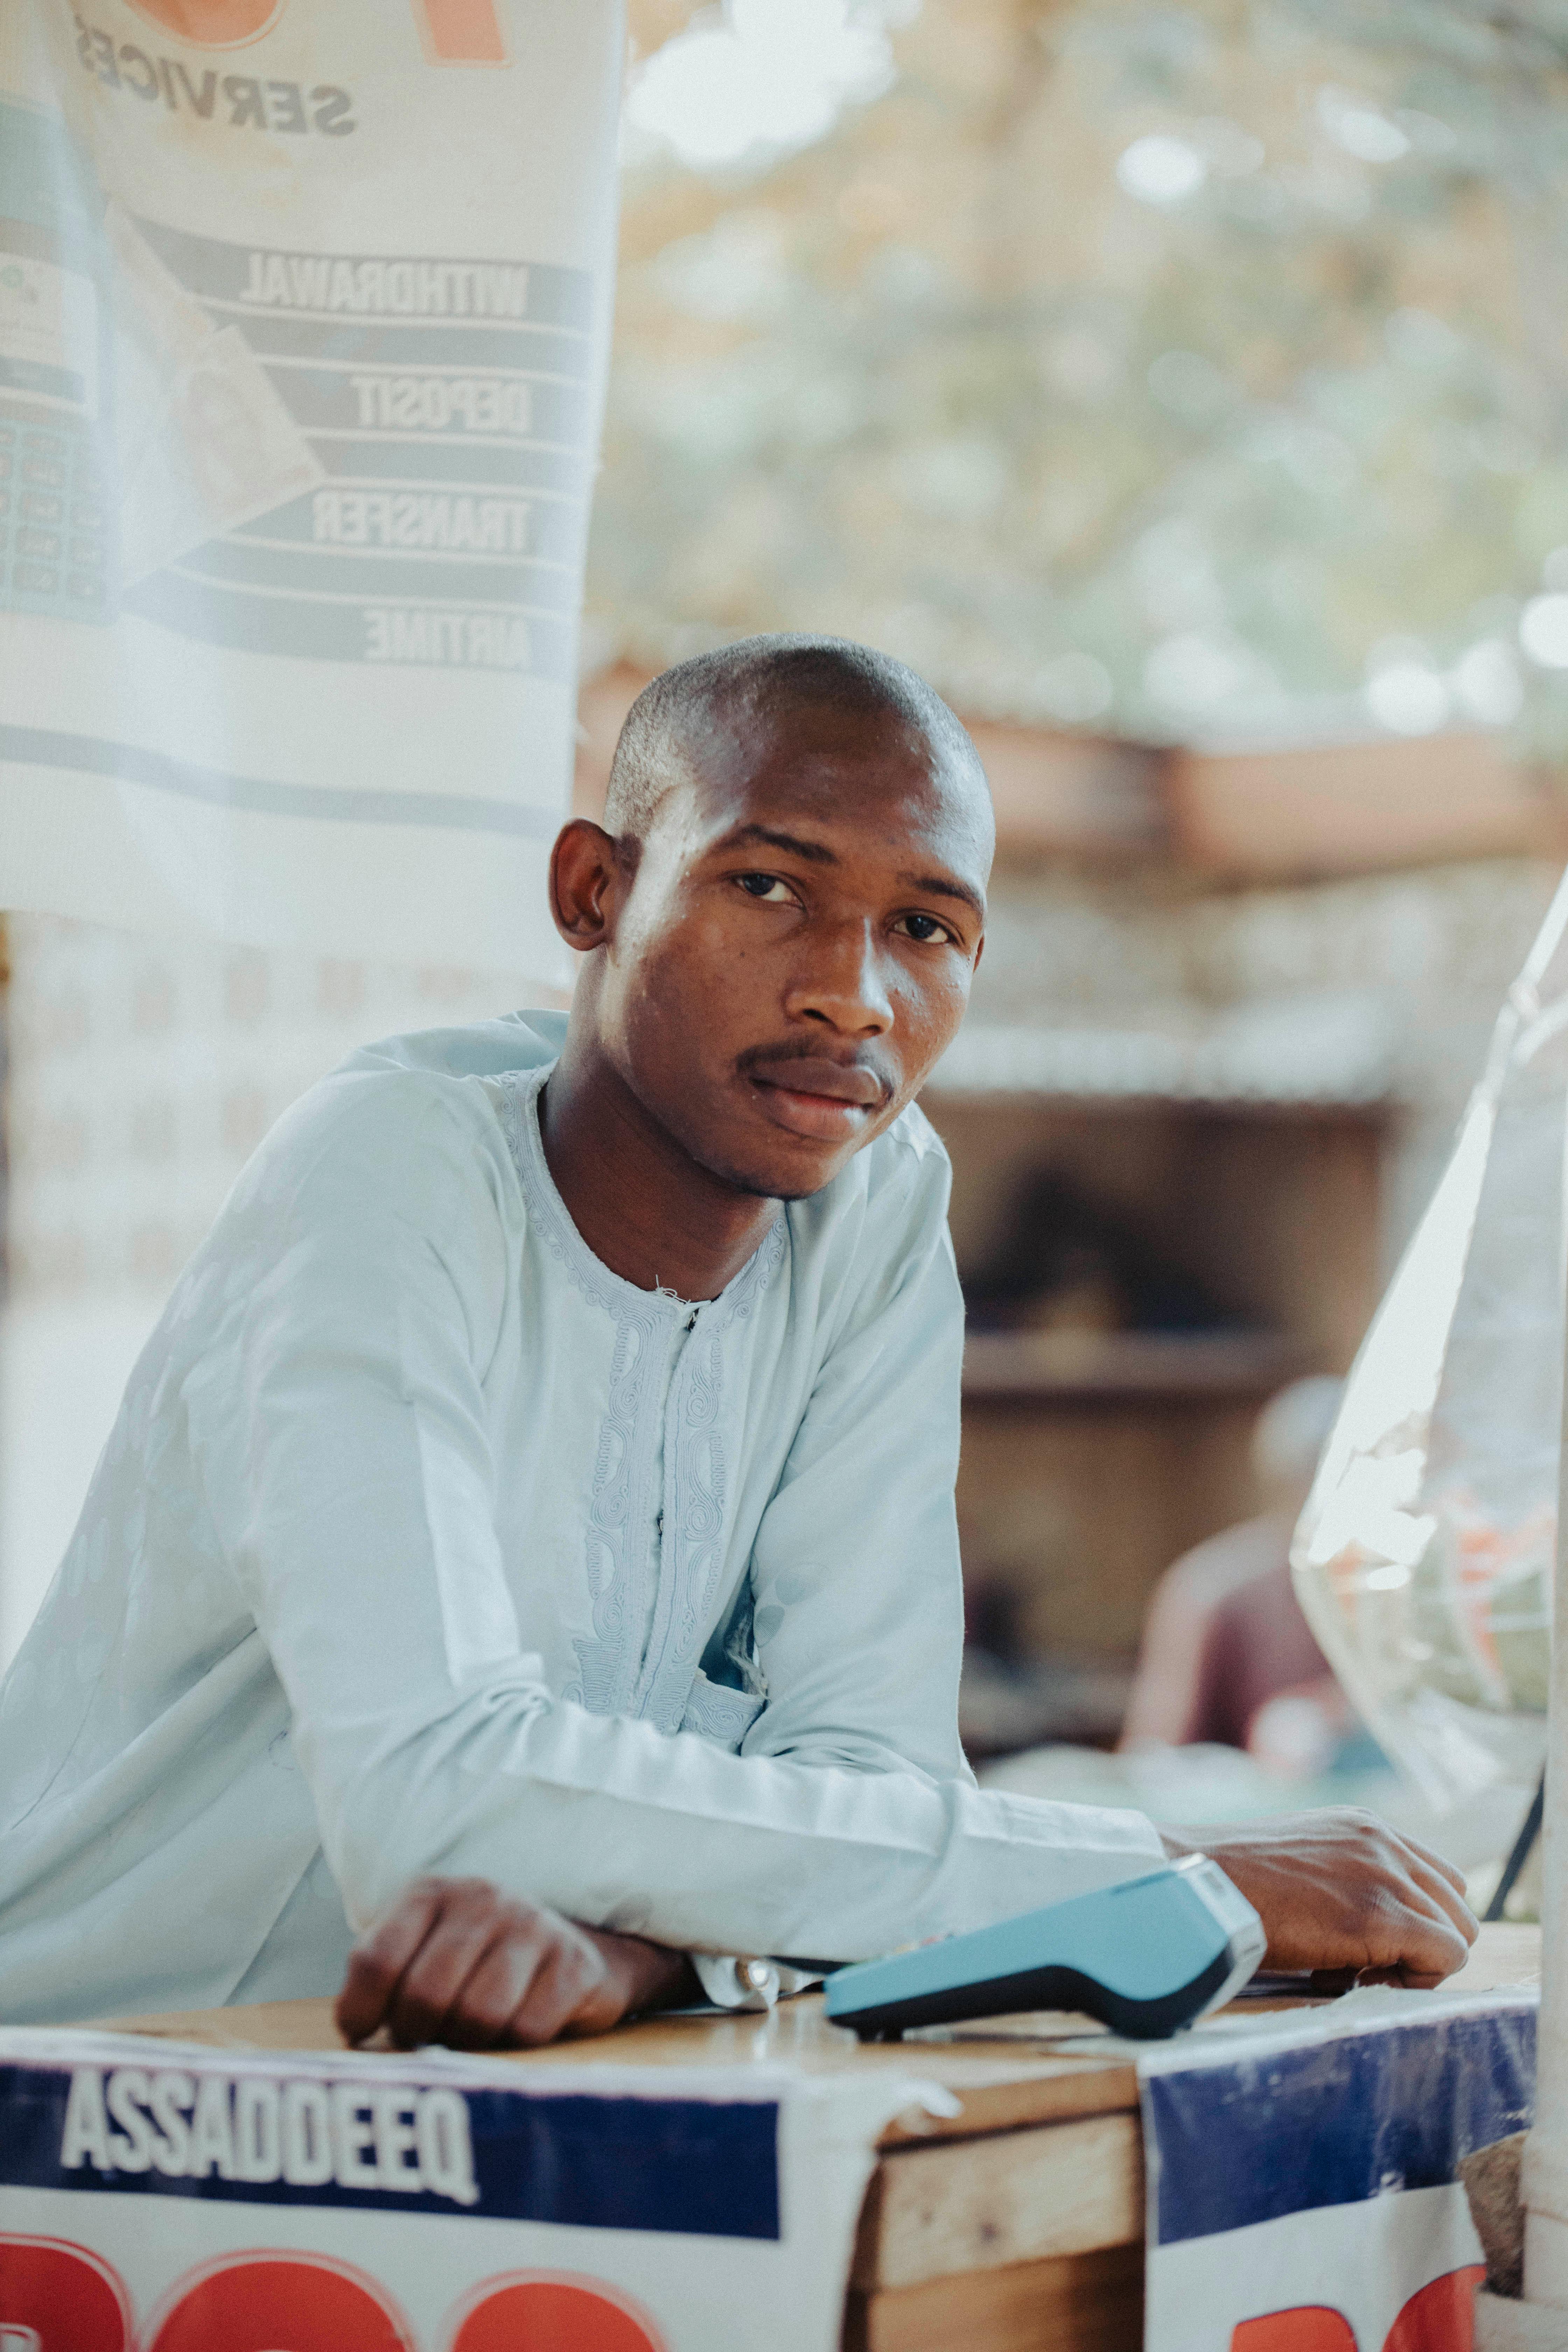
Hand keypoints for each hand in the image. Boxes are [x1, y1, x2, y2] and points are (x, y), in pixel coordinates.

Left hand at [335, 1876, 696, 2049]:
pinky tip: (512, 2031)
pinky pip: (528, 2029)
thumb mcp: (419, 1950)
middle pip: (425, 1994)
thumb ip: (381, 1978)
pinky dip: (513, 2046)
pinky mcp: (573, 1963)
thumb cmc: (473, 1962)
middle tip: (426, 2038)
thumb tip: (353, 2035)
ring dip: (467, 2043)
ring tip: (467, 2035)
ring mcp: (532, 1925)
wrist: (565, 1947)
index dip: (361, 2009)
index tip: (363, 2032)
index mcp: (431, 1893)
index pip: (377, 1958)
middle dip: (418, 2033)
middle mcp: (482, 1898)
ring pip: (478, 2014)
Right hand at [1162, 1809, 1478, 1986]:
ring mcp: (1387, 1874)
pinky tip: (1359, 1977)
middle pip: (1456, 1907)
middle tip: (1366, 1964)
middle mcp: (1385, 1842)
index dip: (1417, 1921)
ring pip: (1457, 1935)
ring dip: (1418, 1965)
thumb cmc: (1234, 1884)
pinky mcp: (1382, 1915)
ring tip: (1357, 1970)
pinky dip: (1417, 1981)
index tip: (1369, 1943)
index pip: (1439, 1878)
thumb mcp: (1304, 1861)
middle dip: (1423, 1945)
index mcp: (1366, 1826)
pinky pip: (1446, 1957)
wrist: (1198, 1886)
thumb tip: (1376, 1928)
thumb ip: (1347, 1876)